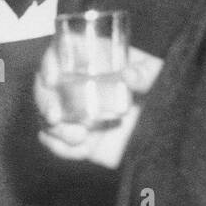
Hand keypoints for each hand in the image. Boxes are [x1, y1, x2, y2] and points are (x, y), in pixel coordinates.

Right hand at [34, 45, 163, 168]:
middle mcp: (73, 84)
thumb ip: (144, 75)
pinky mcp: (73, 135)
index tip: (51, 79)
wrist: (162, 125)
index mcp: (89, 61)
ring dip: (55, 130)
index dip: (48, 65)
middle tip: (55, 117)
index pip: (58, 55)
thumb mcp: (156, 74)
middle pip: (43, 89)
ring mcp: (71, 111)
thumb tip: (129, 76)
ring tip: (80, 137)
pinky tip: (83, 150)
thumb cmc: (158, 87)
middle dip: (44, 104)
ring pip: (46, 118)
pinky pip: (54, 143)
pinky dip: (63, 149)